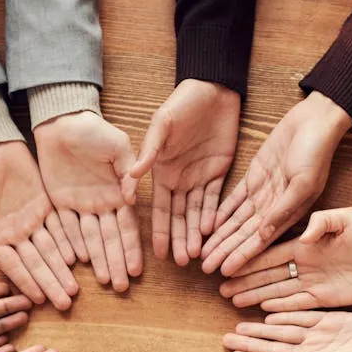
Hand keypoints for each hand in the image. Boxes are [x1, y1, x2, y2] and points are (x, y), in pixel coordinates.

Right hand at [0, 142, 78, 309]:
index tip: (39, 300)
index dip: (26, 282)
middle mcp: (15, 234)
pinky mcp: (46, 205)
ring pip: (51, 250)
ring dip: (62, 270)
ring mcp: (32, 221)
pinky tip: (79, 259)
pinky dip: (69, 243)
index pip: (13, 266)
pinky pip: (60, 228)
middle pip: (36, 263)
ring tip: (74, 290)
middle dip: (50, 283)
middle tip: (66, 303)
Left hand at [35, 111, 142, 291]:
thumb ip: (127, 170)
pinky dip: (71, 245)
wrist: (61, 119)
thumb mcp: (117, 145)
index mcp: (118, 192)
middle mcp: (101, 204)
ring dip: (97, 261)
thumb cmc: (93, 129)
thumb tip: (132, 197)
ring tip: (104, 281)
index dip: (132, 249)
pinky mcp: (59, 203)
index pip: (127, 227)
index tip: (137, 270)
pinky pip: (65, 228)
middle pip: (109, 239)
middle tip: (121, 287)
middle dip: (116, 263)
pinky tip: (77, 263)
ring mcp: (80, 206)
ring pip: (89, 239)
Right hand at [130, 79, 240, 265]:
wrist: (212, 89)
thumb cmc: (181, 103)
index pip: (160, 208)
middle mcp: (178, 179)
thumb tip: (132, 177)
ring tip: (197, 255)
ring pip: (197, 212)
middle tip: (183, 263)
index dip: (160, 231)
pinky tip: (211, 231)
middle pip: (179, 216)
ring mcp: (199, 177)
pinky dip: (214, 214)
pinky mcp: (218, 171)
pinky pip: (216, 198)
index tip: (159, 254)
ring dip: (196, 233)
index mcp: (161, 171)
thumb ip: (149, 151)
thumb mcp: (161, 125)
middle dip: (180, 239)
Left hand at [201, 92, 351, 276]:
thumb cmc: (315, 152)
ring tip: (202, 252)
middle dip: (225, 251)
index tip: (225, 271)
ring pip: (235, 220)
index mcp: (289, 214)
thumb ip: (283, 210)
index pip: (260, 241)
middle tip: (204, 268)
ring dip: (220, 236)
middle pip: (243, 234)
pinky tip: (207, 226)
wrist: (314, 121)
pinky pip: (233, 199)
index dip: (242, 257)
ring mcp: (263, 193)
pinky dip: (221, 212)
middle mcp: (273, 208)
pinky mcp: (254, 177)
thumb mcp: (302, 183)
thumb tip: (264, 236)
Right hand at [220, 207, 351, 310]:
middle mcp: (303, 264)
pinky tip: (261, 310)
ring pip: (277, 290)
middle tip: (221, 287)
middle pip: (267, 274)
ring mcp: (312, 282)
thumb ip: (323, 222)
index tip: (229, 264)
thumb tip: (304, 236)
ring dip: (255, 295)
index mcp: (304, 244)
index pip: (270, 253)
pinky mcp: (323, 298)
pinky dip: (279, 307)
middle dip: (244, 280)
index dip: (249, 259)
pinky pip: (297, 304)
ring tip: (233, 300)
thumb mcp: (346, 218)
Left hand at [222, 311, 351, 351]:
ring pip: (281, 331)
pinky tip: (265, 312)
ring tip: (239, 325)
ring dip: (260, 328)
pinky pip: (299, 315)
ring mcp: (316, 337)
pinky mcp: (326, 320)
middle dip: (248, 343)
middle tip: (225, 338)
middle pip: (271, 347)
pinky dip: (282, 313)